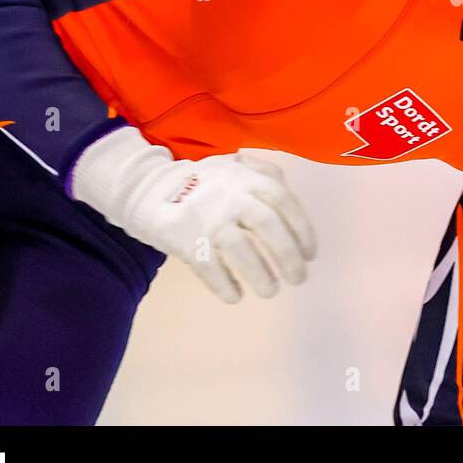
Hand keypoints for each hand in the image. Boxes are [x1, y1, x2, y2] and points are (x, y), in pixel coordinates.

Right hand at [70, 125, 316, 302]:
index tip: (310, 254)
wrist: (151, 189)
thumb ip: (264, 174)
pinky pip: (210, 268)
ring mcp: (207, 217)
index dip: (303, 230)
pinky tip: (235, 296)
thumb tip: (290, 193)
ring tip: (271, 291)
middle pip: (268, 227)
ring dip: (261, 275)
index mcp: (247, 177)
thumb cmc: (205, 183)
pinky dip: (224, 286)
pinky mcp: (186, 239)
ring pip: (241, 249)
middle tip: (298, 279)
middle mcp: (230, 195)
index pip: (285, 202)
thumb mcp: (235, 166)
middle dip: (289, 257)